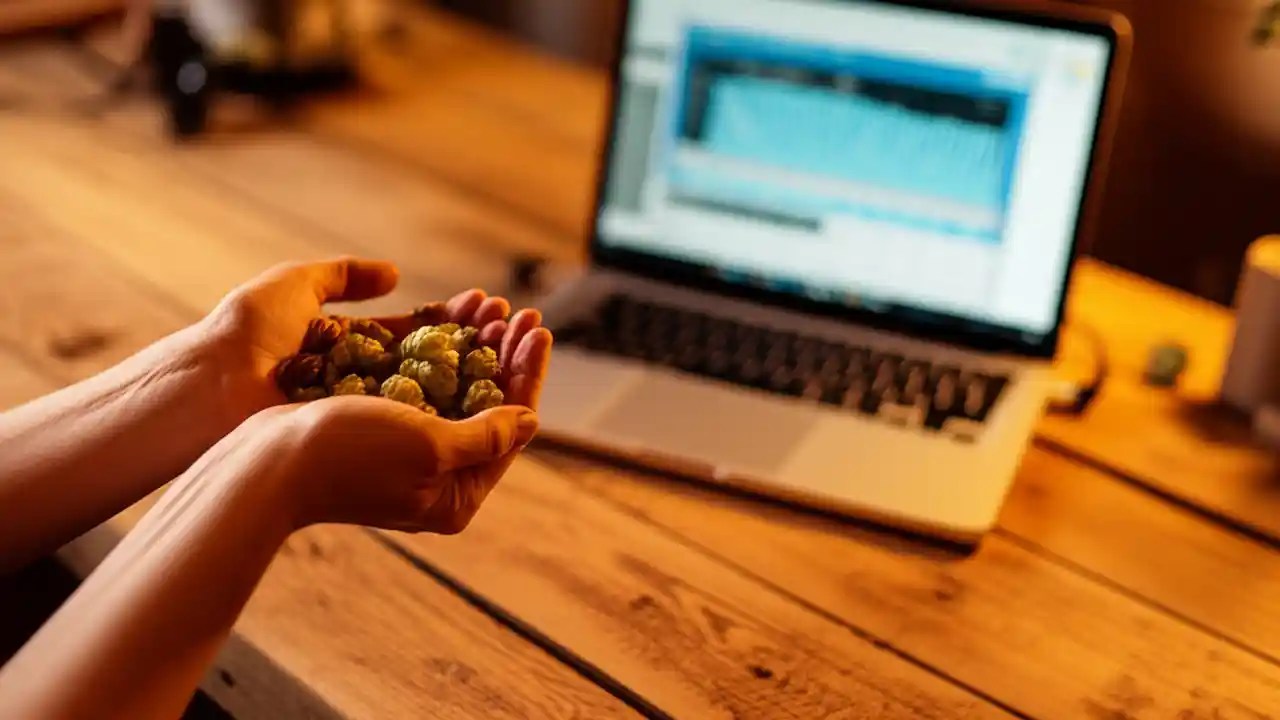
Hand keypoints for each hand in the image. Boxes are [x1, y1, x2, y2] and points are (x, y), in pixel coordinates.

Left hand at [198, 257, 519, 424]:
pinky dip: (456, 405)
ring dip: (477, 370)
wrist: (212, 389)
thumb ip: (344, 275)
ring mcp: (363, 412)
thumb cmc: (245, 335)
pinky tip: (490, 388)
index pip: (414, 332)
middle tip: (515, 324)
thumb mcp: (294, 286)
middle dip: (476, 342)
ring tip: (513, 346)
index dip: (454, 320)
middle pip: (432, 361)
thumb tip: (394, 273)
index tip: (489, 306)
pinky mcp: (362, 436)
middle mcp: (361, 382)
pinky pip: (418, 421)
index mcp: (346, 346)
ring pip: (434, 390)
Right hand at [263, 307, 551, 533]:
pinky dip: (438, 357)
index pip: (511, 429)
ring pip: (457, 395)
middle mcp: (435, 483)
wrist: (263, 463)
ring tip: (491, 309)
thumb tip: (530, 422)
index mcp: (455, 497)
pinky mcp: (380, 436)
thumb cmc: (345, 456)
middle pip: (489, 410)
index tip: (537, 329)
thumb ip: (484, 437)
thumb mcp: (428, 446)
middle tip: (521, 313)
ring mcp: (407, 460)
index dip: (527, 375)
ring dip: (475, 351)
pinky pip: (423, 390)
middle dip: (505, 358)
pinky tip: (450, 324)